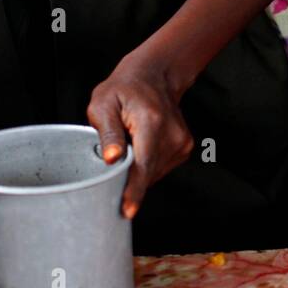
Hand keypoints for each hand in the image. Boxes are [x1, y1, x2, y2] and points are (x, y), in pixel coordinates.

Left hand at [86, 54, 194, 217]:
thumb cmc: (124, 89)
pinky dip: (146, 166)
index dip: (133, 190)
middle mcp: (172, 133)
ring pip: (153, 174)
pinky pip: (160, 169)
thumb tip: (112, 159)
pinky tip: (141, 147)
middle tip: (111, 162)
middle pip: (147, 173)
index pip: (143, 163)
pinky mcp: (185, 148)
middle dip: (126, 179)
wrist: (154, 76)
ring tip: (128, 146)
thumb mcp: (103, 104)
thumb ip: (107, 132)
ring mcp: (182, 142)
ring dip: (137, 171)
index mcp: (151, 121)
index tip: (127, 211)